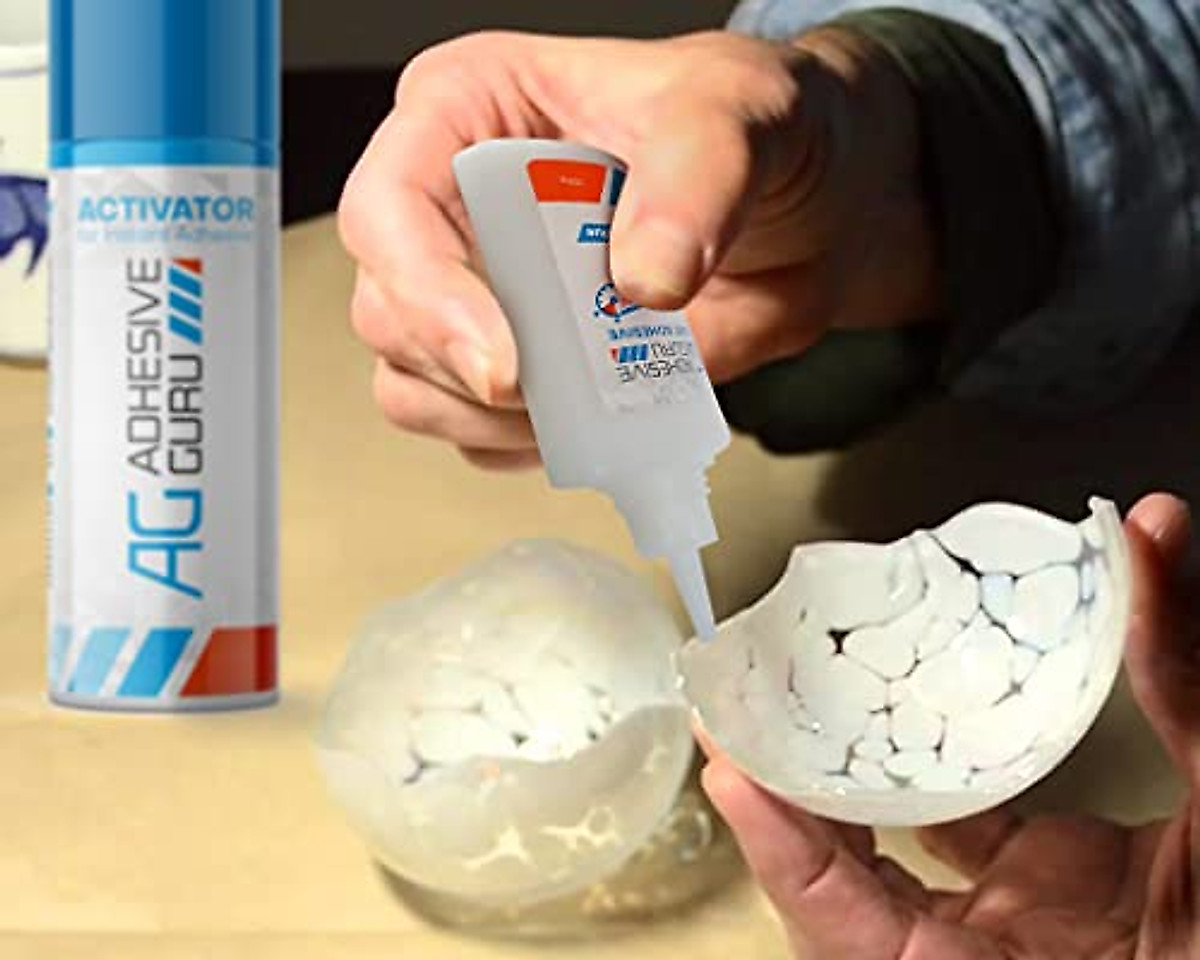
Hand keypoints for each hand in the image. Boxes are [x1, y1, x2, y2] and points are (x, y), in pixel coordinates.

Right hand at [338, 29, 937, 468]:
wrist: (809, 211)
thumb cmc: (757, 134)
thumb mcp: (740, 116)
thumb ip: (697, 180)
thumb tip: (643, 279)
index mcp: (470, 113)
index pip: (389, 206)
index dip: (430, 294)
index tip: (507, 364)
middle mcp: (452, 208)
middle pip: (389, 312)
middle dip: (476, 368)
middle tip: (578, 381)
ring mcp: (474, 294)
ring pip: (415, 385)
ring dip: (501, 419)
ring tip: (598, 394)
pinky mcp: (507, 367)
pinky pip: (475, 433)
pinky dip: (533, 445)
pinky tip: (597, 415)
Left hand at [701, 494, 1199, 959]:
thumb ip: (1182, 667)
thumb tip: (1147, 536)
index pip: (882, 959)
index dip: (796, 874)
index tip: (737, 785)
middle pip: (853, 934)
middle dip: (781, 845)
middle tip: (735, 747)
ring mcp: (1020, 948)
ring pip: (879, 904)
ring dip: (818, 830)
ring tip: (773, 747)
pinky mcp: (1030, 904)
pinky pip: (932, 861)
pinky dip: (885, 806)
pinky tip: (864, 742)